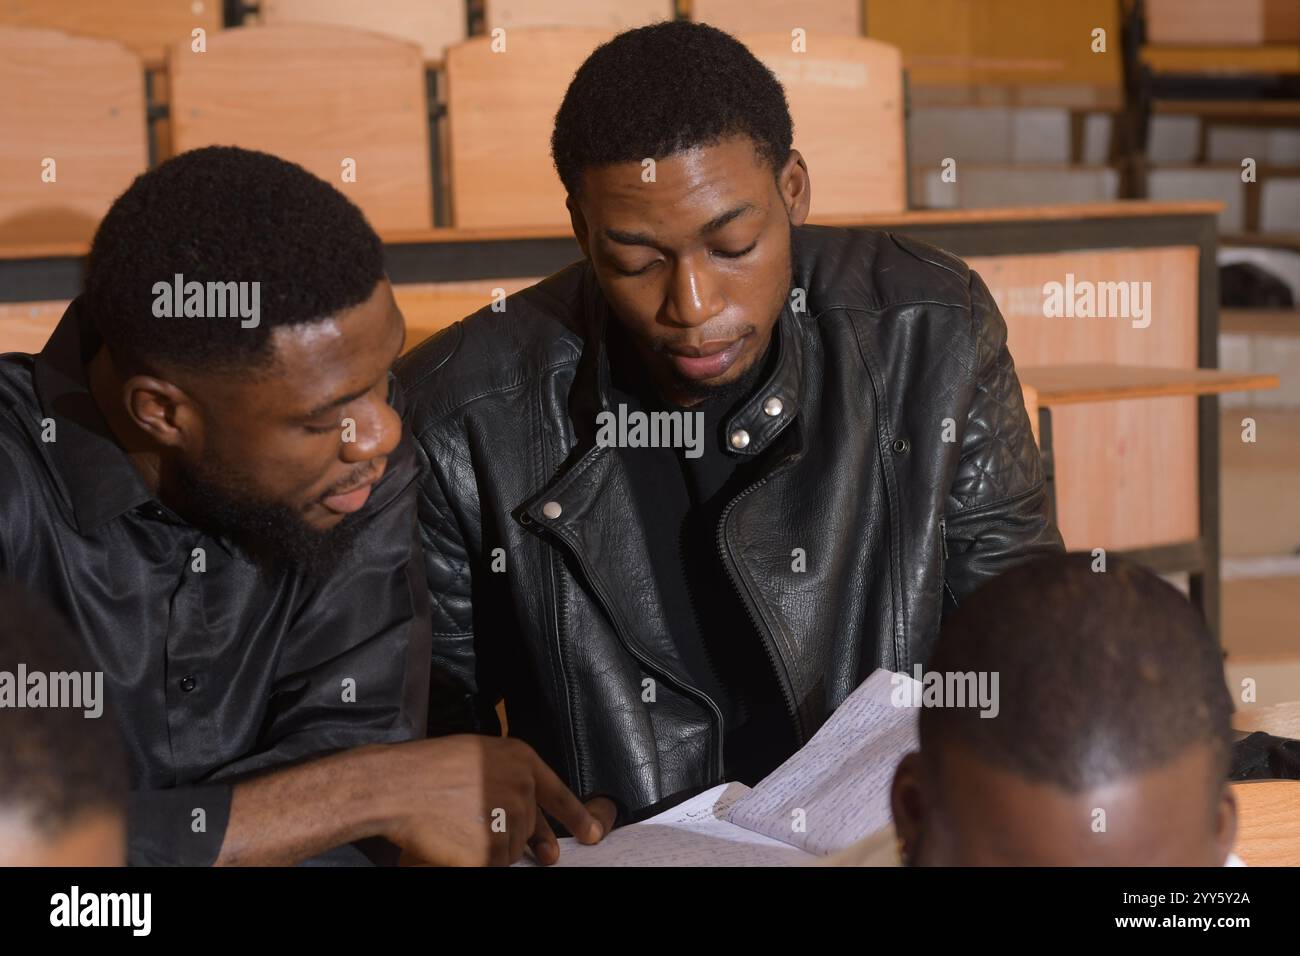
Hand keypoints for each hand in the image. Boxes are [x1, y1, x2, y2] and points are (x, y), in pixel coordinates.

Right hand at [380, 735, 604, 865]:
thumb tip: (523, 805)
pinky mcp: (490, 850)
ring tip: (458, 825)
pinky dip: (475, 860)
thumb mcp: (478, 755)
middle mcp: (522, 789)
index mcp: (521, 760)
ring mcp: (508, 820)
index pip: (559, 794)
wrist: (397, 785)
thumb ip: (506, 776)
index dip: (578, 816)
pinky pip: (492, 863)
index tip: (593, 833)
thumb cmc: (428, 767)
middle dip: (517, 836)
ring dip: (490, 847)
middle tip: (516, 842)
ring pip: (509, 849)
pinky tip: (455, 841)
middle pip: (528, 827)